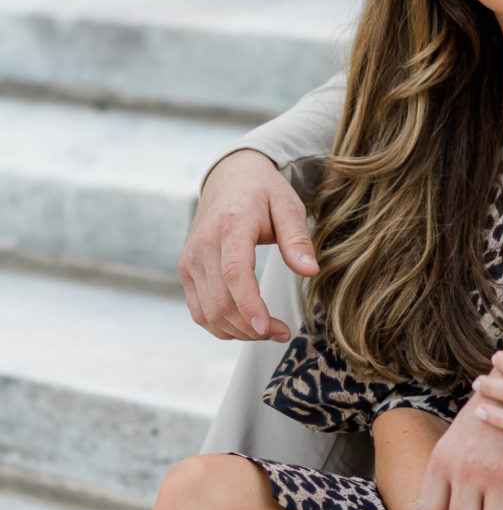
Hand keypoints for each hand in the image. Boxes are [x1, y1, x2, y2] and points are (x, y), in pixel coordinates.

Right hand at [177, 149, 318, 340]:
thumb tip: (310, 271)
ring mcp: (190, 260)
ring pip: (208, 313)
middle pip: (221, 301)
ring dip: (238, 331)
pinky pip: (199, 310)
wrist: (230, 177)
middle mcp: (204, 245)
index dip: (249, 306)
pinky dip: (221, 325)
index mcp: (231, 225)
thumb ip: (297, 238)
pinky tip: (246, 325)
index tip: (267, 328)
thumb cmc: (262, 191)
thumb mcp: (288, 205)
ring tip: (268, 331)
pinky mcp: (186, 270)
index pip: (234, 273)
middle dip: (252, 327)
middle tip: (282, 332)